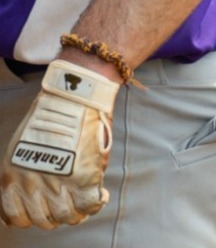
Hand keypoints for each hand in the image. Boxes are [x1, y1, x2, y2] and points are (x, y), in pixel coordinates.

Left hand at [2, 61, 119, 229]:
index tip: (43, 212)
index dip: (31, 218)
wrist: (72, 97)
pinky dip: (97, 204)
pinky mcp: (82, 177)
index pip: (15, 217)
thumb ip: (33, 174)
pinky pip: (90, 205)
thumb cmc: (51, 117)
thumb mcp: (25, 148)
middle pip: (43, 220)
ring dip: (77, 213)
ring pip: (67, 217)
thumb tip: (50, 194)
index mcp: (12, 177)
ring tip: (84, 202)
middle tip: (68, 207)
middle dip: (56, 217)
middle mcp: (31, 185)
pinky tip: (100, 195)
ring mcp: (57, 183)